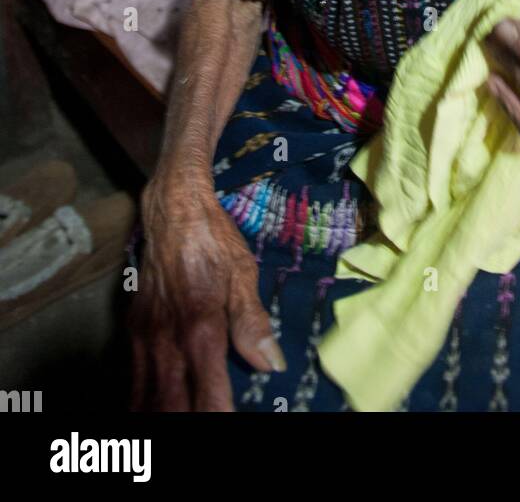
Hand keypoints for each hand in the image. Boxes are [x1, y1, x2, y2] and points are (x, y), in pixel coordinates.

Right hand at [130, 174, 283, 411]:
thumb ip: (252, 323)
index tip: (229, 424)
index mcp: (200, 327)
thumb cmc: (213, 239)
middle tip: (208, 426)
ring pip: (144, 397)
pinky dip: (142, 399)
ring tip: (179, 422)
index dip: (218, 416)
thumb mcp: (243, 274)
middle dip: (187, 421)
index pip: (207, 393)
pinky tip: (155, 407)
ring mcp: (145, 335)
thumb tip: (271, 364)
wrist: (172, 208)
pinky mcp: (132, 328)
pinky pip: (133, 376)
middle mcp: (167, 337)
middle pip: (169, 404)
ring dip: (161, 415)